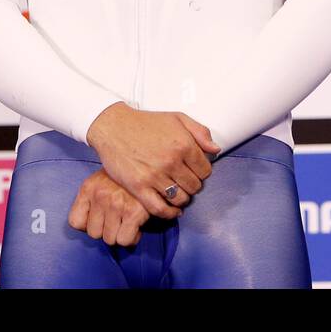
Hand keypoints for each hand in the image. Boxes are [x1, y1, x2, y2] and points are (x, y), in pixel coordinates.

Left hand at [67, 168, 151, 246]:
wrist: (148, 166)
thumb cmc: (122, 179)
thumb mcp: (100, 181)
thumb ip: (90, 200)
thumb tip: (86, 227)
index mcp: (89, 187)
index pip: (75, 222)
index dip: (87, 225)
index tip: (98, 220)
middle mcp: (100, 196)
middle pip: (94, 234)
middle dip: (105, 230)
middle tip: (116, 220)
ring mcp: (116, 204)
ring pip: (110, 240)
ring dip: (119, 234)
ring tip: (126, 222)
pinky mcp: (133, 212)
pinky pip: (125, 240)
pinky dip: (131, 238)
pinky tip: (136, 226)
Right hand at [85, 103, 221, 219]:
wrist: (114, 127)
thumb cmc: (147, 122)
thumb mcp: (177, 118)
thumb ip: (200, 132)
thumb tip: (216, 150)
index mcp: (184, 145)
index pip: (205, 171)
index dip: (201, 171)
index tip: (193, 170)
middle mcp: (171, 162)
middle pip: (194, 186)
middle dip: (192, 184)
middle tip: (184, 180)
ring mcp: (155, 176)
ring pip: (180, 198)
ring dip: (182, 198)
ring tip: (177, 192)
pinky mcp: (139, 187)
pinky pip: (160, 209)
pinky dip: (169, 213)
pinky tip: (172, 210)